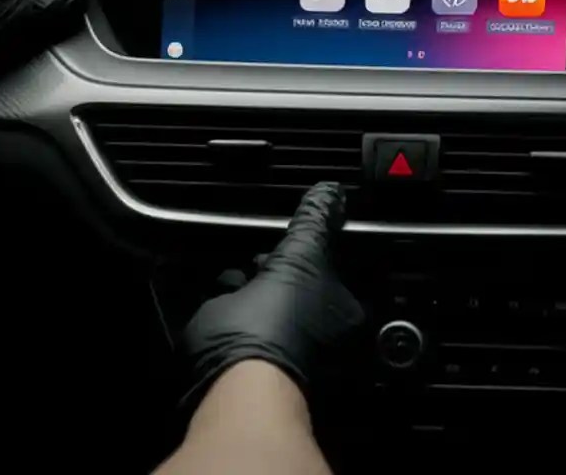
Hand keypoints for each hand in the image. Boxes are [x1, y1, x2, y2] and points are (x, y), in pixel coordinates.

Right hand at [179, 182, 364, 409]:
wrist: (233, 375)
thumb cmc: (278, 321)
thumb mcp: (302, 255)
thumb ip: (316, 221)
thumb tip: (331, 191)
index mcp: (340, 313)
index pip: (333, 271)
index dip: (313, 250)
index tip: (299, 237)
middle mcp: (316, 334)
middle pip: (296, 282)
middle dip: (278, 265)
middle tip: (268, 257)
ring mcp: (279, 345)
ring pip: (265, 296)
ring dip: (250, 282)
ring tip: (242, 278)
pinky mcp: (241, 350)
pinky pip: (237, 311)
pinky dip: (229, 299)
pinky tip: (225, 295)